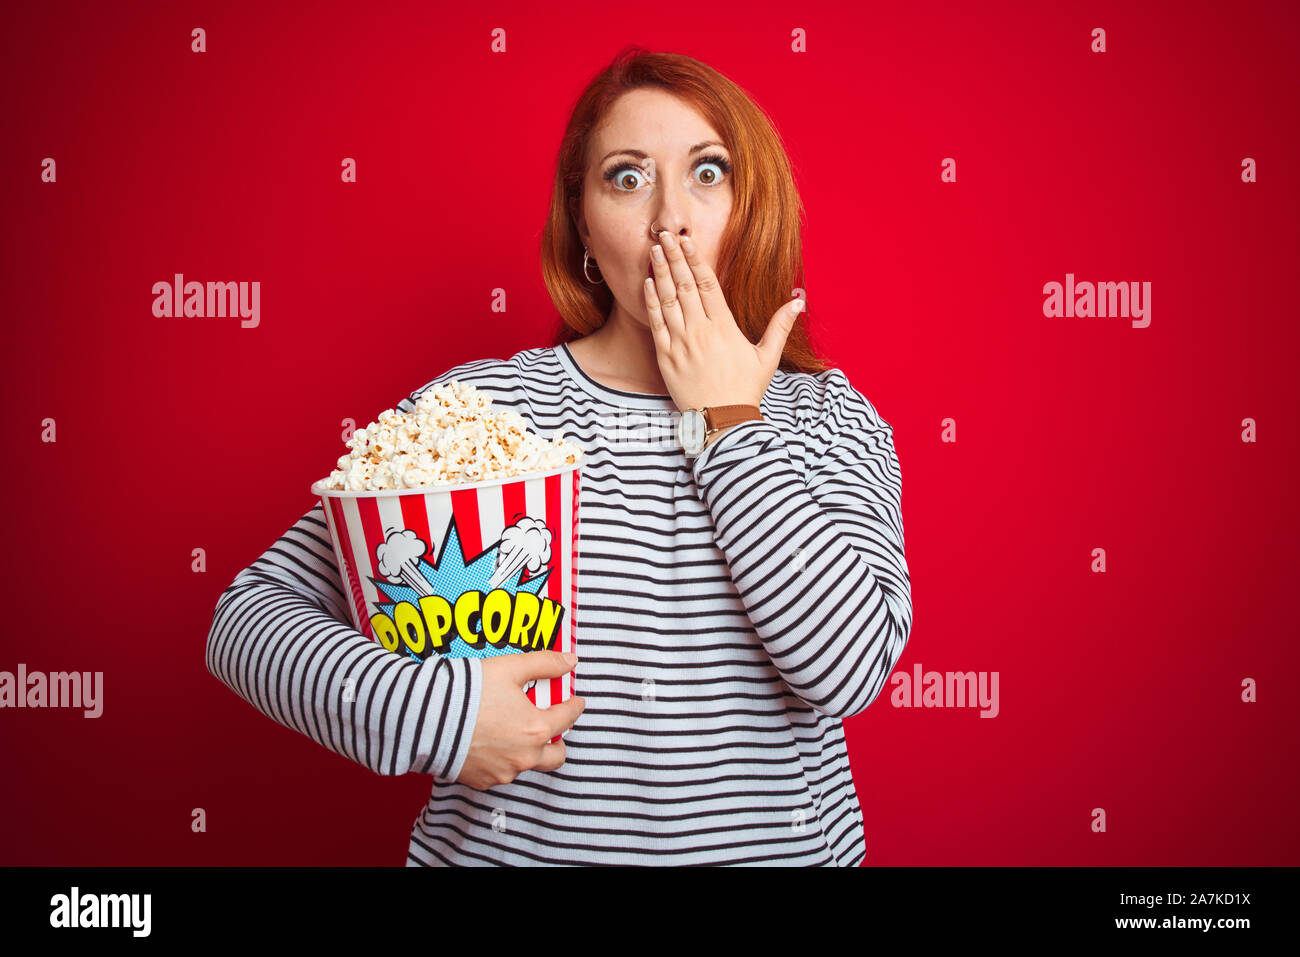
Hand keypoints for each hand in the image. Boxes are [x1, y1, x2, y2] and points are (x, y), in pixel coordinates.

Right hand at [455, 650, 584, 790]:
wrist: (426, 718)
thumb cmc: (468, 692)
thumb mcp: (509, 668)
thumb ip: (544, 663)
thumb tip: (569, 660)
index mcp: (536, 729)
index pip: (567, 717)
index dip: (574, 706)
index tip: (575, 701)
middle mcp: (524, 756)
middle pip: (555, 756)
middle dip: (558, 741)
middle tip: (550, 725)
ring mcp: (503, 772)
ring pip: (526, 764)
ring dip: (527, 749)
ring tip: (513, 730)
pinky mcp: (482, 781)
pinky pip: (500, 772)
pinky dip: (501, 759)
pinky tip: (489, 741)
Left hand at [643, 230, 804, 412]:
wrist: (723, 421)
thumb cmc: (745, 389)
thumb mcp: (767, 357)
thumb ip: (780, 326)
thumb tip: (798, 301)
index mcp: (724, 327)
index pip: (708, 284)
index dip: (696, 260)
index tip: (688, 240)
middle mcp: (701, 331)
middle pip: (685, 285)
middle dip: (675, 257)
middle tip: (665, 234)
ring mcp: (681, 343)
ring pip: (668, 300)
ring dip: (660, 273)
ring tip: (655, 250)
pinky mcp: (666, 357)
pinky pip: (656, 324)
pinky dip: (651, 302)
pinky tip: (647, 283)